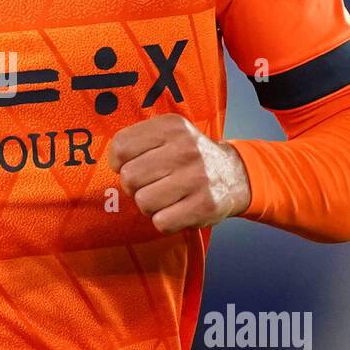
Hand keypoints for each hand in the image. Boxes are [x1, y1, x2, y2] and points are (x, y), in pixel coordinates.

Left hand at [107, 114, 250, 234]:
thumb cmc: (189, 157)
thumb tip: (112, 163)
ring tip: (166, 198)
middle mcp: (185, 149)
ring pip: (143, 202)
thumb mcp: (169, 134)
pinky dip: (164, 221)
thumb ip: (138, 141)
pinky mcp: (205, 205)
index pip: (121, 147)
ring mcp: (197, 177)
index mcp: (171, 127)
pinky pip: (162, 222)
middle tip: (152, 185)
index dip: (119, 163)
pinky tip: (177, 210)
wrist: (236, 174)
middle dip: (135, 187)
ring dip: (149, 206)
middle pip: (129, 178)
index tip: (132, 165)